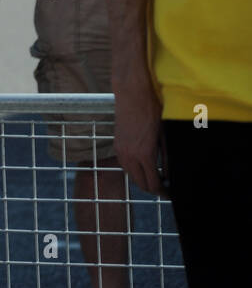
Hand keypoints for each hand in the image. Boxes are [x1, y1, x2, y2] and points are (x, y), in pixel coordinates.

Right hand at [114, 78, 163, 193]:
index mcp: (144, 155)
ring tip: (156, 177)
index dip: (163, 192)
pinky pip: (125, 165)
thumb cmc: (152, 111)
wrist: (132, 94)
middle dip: (153, 189)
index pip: (153, 184)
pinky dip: (134, 170)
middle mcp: (129, 156)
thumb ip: (168, 158)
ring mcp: (121, 151)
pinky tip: (144, 165)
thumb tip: (171, 175)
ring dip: (142, 180)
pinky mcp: (116, 145)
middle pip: (141, 184)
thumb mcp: (166, 136)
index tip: (171, 193)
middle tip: (165, 187)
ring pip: (131, 176)